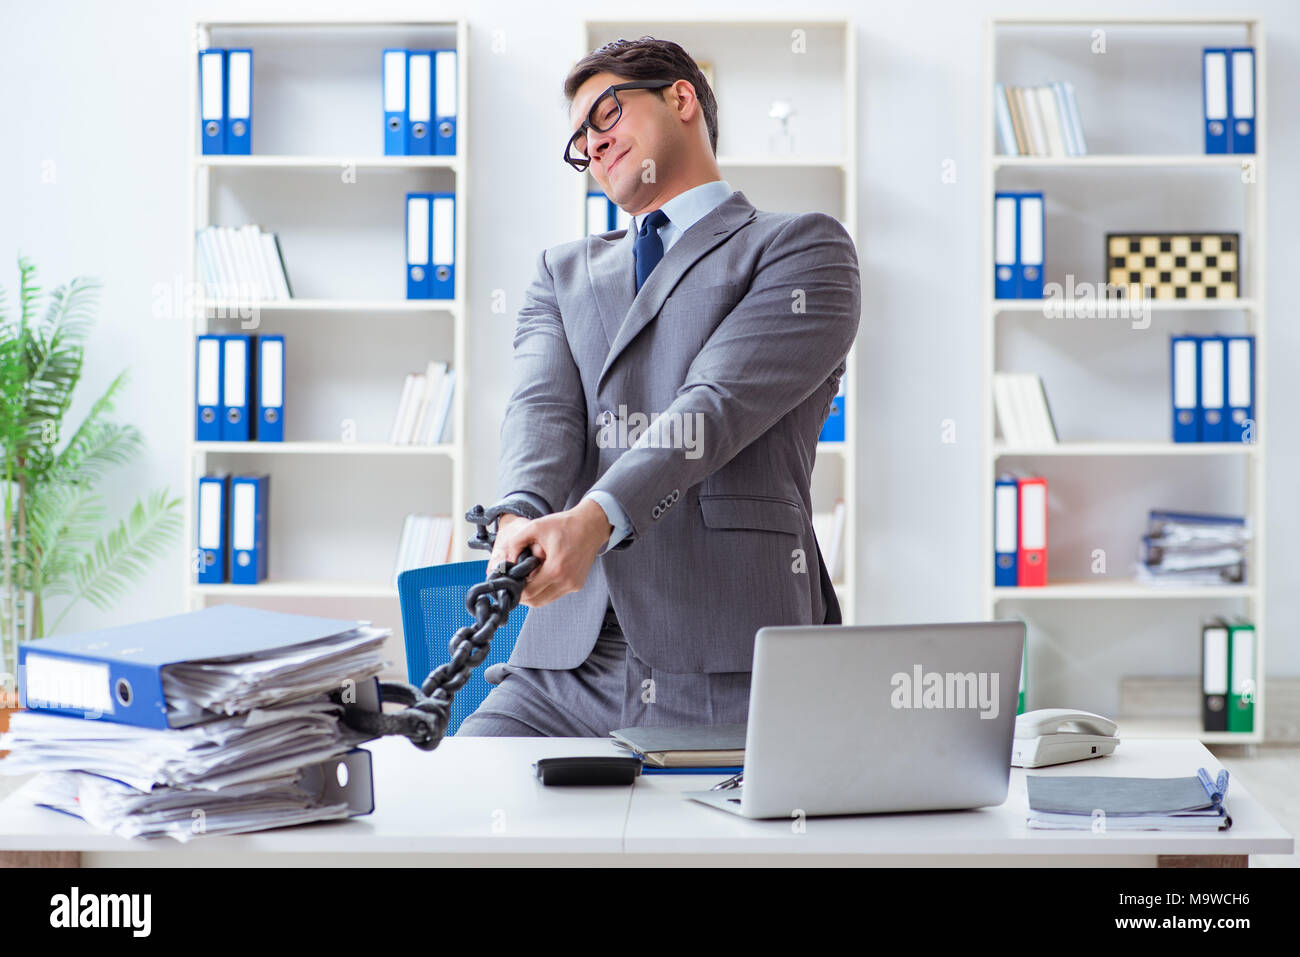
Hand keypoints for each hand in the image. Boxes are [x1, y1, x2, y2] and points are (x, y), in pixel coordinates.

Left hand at [490, 500, 612, 607]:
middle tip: (515, 583)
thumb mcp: (536, 527)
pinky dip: (545, 590)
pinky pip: (556, 594)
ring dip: (534, 594)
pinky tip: (540, 577)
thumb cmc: (565, 525)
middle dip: (523, 595)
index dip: (516, 590)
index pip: (529, 593)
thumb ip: (516, 543)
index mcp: (556, 569)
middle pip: (536, 602)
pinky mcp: (577, 585)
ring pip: (546, 601)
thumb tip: (508, 561)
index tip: (510, 581)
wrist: (591, 525)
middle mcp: (566, 582)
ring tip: (526, 580)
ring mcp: (573, 585)